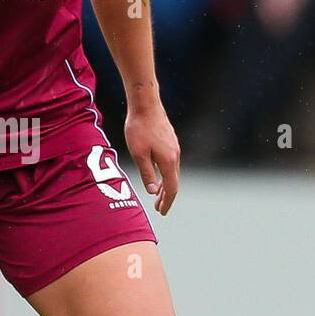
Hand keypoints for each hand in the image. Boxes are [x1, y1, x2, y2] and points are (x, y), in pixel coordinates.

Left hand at [125, 98, 180, 214]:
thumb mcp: (139, 154)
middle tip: (158, 208)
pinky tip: (158, 174)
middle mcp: (175, 155)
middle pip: (174, 181)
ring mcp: (174, 147)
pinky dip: (166, 174)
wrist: (145, 103)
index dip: (167, 202)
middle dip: (166, 196)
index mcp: (169, 161)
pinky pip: (170, 163)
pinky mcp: (170, 141)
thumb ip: (147, 173)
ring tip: (157, 194)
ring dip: (166, 185)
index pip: (172, 188)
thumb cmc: (139, 128)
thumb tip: (153, 191)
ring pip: (172, 172)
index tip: (162, 212)